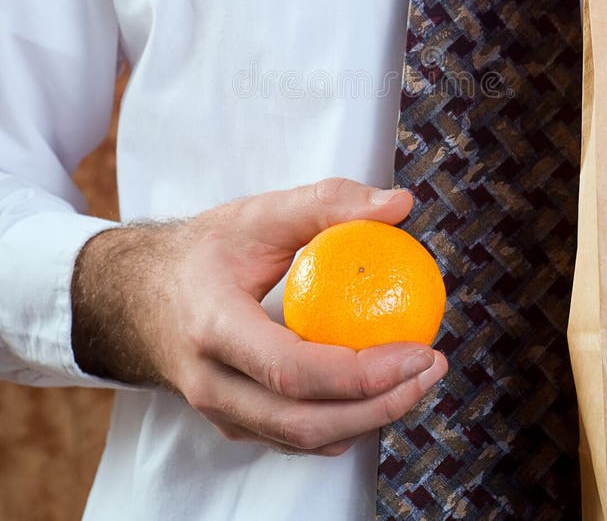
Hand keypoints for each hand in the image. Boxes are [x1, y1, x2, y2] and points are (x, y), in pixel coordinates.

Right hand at [71, 177, 447, 455]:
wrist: (139, 295)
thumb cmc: (205, 251)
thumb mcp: (260, 213)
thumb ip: (328, 203)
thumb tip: (401, 204)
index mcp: (213, 329)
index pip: (291, 371)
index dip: (363, 374)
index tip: (419, 350)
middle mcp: (211, 384)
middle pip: (305, 423)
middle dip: (382, 407)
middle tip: (432, 368)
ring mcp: (221, 412)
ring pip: (304, 439)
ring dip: (371, 419)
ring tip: (419, 379)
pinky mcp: (236, 422)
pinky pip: (297, 436)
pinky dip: (346, 421)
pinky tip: (382, 390)